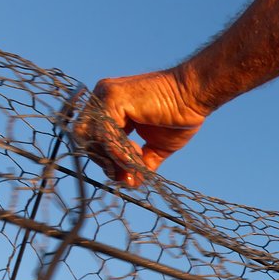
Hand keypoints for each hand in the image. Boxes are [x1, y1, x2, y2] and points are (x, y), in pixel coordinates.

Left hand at [72, 70, 211, 187]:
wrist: (194, 97)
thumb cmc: (178, 117)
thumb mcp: (155, 148)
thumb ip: (139, 163)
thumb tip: (131, 183)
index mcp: (108, 109)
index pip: (92, 139)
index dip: (107, 160)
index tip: (129, 173)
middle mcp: (101, 100)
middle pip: (84, 138)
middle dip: (105, 161)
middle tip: (128, 173)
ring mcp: (104, 97)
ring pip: (90, 136)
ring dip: (112, 157)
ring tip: (137, 161)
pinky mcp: (113, 98)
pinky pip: (104, 133)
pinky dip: (118, 151)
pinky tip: (137, 155)